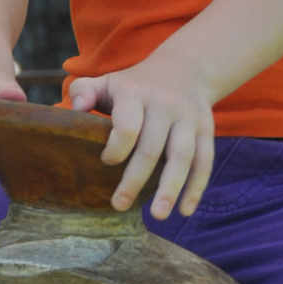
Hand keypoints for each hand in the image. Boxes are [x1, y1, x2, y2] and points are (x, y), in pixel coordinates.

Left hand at [68, 57, 214, 218]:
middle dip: (135, 180)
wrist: (185, 68)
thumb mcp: (108, 81)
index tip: (106, 161)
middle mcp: (165, 105)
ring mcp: (188, 118)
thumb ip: (84, 92)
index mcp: (136, 94)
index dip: (116, 148)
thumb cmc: (135, 85)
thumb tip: (76, 110)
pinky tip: (185, 211)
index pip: (128, 126)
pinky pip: (204, 161)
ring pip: (182, 157)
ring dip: (171, 189)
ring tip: (157, 215)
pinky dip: (196, 188)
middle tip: (119, 205)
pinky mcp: (206, 130)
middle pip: (152, 148)